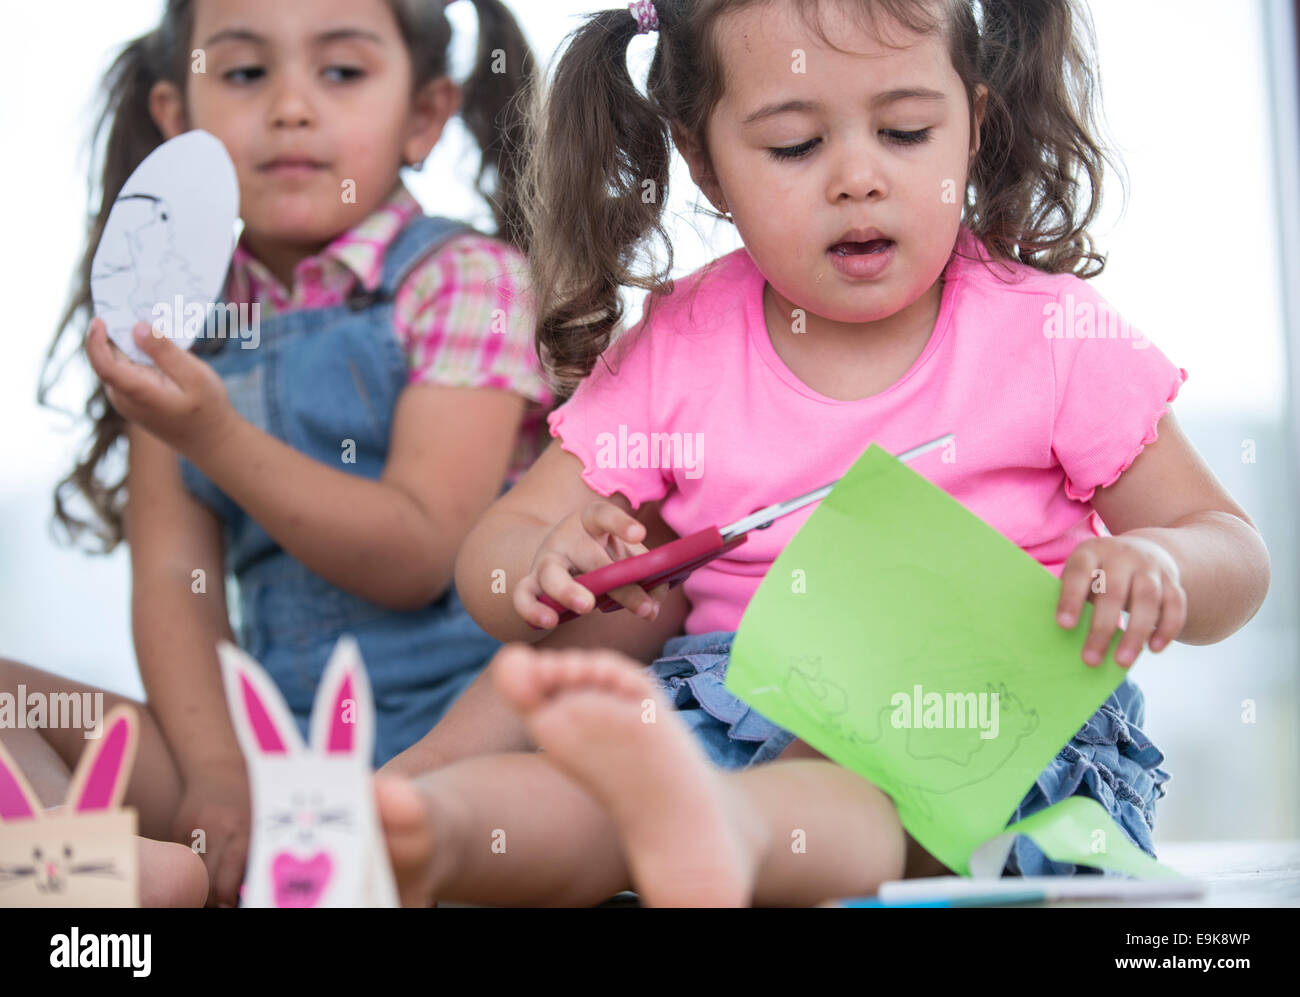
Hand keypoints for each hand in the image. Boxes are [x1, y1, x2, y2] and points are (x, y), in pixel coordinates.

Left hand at [85, 317, 235, 458]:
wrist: (212, 441)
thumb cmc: (208, 409)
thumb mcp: (195, 377)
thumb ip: (165, 352)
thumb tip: (137, 328)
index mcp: (137, 392)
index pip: (103, 364)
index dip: (95, 340)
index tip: (100, 318)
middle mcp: (124, 397)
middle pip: (109, 359)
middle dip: (117, 334)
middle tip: (136, 309)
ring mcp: (126, 400)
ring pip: (118, 364)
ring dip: (129, 345)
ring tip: (150, 326)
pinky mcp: (133, 399)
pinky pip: (127, 371)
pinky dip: (136, 356)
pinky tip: (155, 347)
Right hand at [171, 759, 249, 907]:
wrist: (218, 768)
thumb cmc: (246, 801)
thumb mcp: (256, 823)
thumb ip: (249, 856)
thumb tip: (245, 892)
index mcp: (241, 829)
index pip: (228, 874)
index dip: (226, 896)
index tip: (229, 905)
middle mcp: (215, 830)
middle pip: (206, 878)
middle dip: (211, 898)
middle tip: (221, 903)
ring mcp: (192, 830)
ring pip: (190, 873)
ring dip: (198, 888)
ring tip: (210, 893)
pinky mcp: (177, 831)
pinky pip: (181, 861)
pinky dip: (188, 871)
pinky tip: (198, 874)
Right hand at [514, 500, 669, 628]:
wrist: (560, 555)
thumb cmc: (601, 555)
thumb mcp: (625, 556)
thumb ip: (646, 576)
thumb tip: (653, 609)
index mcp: (591, 522)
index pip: (604, 515)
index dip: (621, 523)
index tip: (639, 534)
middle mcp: (566, 538)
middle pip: (587, 554)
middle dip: (613, 579)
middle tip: (636, 603)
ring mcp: (545, 560)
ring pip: (551, 573)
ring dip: (567, 590)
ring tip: (586, 606)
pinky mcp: (530, 583)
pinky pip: (523, 596)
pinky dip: (532, 609)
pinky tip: (548, 623)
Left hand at [1056, 535, 1186, 668]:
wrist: (1142, 550)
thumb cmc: (1099, 573)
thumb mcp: (1082, 574)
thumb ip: (1073, 597)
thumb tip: (1066, 635)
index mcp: (1092, 552)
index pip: (1079, 572)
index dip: (1071, 598)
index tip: (1064, 626)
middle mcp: (1122, 556)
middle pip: (1114, 591)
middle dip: (1102, 628)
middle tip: (1091, 660)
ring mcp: (1151, 567)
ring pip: (1147, 599)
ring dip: (1135, 634)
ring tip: (1122, 661)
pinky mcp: (1172, 581)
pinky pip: (1175, 605)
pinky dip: (1167, 628)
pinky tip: (1154, 649)